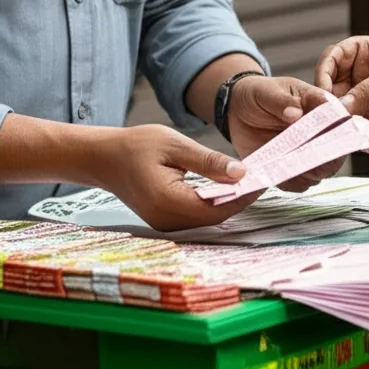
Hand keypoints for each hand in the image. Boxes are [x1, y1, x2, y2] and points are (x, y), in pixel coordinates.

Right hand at [90, 124, 258, 231]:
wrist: (104, 157)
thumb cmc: (136, 145)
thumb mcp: (176, 144)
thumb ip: (208, 161)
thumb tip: (241, 173)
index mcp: (170, 201)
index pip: (219, 207)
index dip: (245, 196)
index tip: (264, 178)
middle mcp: (167, 220)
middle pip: (216, 217)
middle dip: (240, 200)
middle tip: (263, 177)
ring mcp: (165, 224)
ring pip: (207, 219)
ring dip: (229, 202)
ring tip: (249, 180)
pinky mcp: (164, 220)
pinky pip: (196, 216)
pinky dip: (213, 203)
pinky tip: (225, 187)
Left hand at [226, 75, 342, 190]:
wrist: (236, 110)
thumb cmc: (257, 94)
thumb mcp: (266, 92)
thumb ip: (281, 101)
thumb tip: (295, 113)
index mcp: (316, 104)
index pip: (336, 117)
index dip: (336, 128)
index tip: (324, 135)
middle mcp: (317, 130)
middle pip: (336, 149)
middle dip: (324, 156)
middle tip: (304, 155)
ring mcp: (305, 150)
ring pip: (322, 170)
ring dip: (307, 172)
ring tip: (286, 164)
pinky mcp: (292, 167)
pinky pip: (301, 183)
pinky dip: (292, 182)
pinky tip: (277, 173)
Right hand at [316, 36, 368, 147]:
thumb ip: (366, 92)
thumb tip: (338, 109)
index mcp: (361, 55)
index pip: (331, 60)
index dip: (323, 73)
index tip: (323, 90)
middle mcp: (358, 79)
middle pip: (329, 91)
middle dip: (326, 105)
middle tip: (325, 118)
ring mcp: (365, 104)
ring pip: (339, 116)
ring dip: (336, 126)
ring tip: (338, 134)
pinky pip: (356, 137)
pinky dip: (353, 141)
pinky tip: (359, 143)